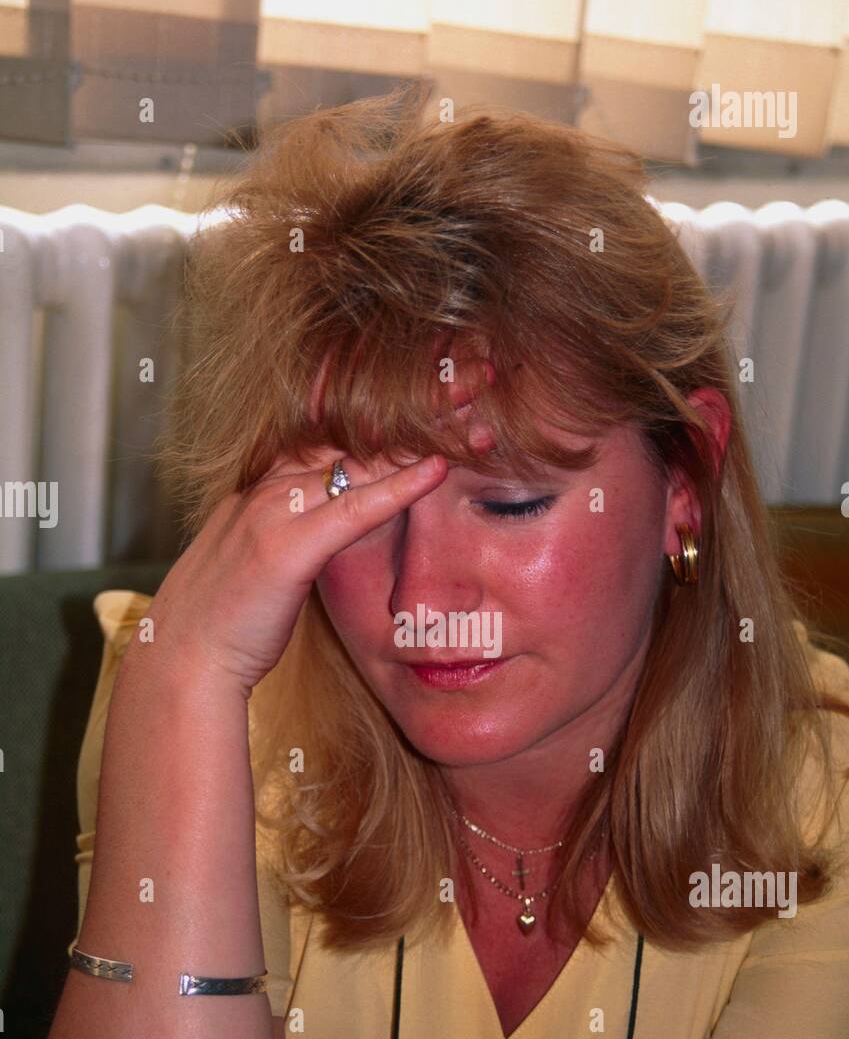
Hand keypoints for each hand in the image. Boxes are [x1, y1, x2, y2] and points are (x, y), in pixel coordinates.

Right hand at [138, 346, 497, 695]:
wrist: (181, 661)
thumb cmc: (229, 622)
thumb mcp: (270, 563)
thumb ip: (303, 535)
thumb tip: (341, 527)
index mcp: (267, 485)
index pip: (341, 431)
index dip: (395, 408)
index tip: (445, 386)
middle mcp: (269, 485)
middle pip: (356, 429)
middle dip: (419, 402)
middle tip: (476, 377)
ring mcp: (273, 512)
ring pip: (359, 460)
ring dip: (423, 435)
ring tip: (476, 413)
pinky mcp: (284, 549)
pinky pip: (350, 510)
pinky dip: (397, 488)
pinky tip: (438, 471)